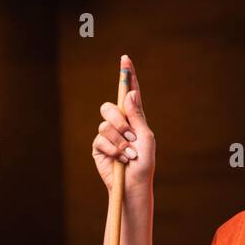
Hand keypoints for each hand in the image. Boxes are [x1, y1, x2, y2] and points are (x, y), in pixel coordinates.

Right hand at [91, 55, 155, 194]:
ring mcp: (108, 135)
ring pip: (105, 124)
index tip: (125, 59)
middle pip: (110, 107)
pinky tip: (121, 159)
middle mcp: (120, 124)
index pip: (129, 93)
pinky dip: (113, 150)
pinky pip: (100, 139)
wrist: (133, 185)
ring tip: (129, 154)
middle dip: (119, 121)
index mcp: (135, 119)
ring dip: (120, 141)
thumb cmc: (144, 164)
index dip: (127, 76)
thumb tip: (129, 92)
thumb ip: (137, 116)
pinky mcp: (99, 147)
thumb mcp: (146, 138)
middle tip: (131, 137)